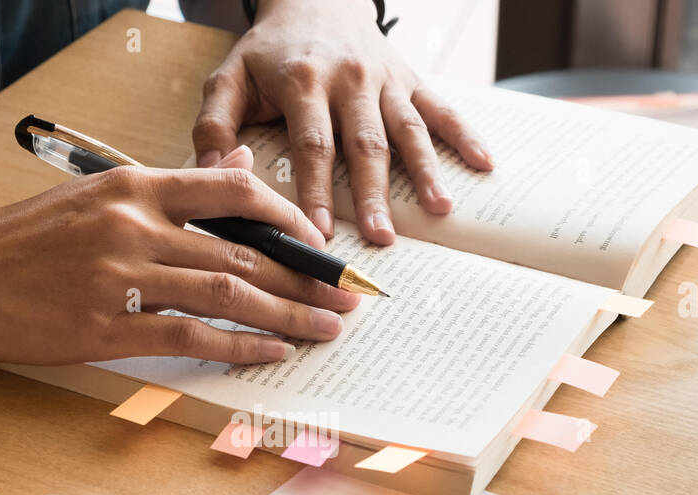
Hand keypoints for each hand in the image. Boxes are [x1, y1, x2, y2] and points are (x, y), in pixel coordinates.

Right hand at [0, 151, 360, 365]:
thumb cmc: (22, 239)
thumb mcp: (95, 194)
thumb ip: (167, 188)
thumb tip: (234, 165)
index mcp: (135, 185)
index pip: (235, 190)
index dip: (290, 217)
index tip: (320, 244)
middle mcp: (136, 224)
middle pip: (246, 250)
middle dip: (307, 278)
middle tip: (347, 297)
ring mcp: (123, 277)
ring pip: (230, 294)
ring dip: (288, 316)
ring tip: (325, 330)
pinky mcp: (107, 327)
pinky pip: (192, 336)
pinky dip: (240, 346)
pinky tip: (271, 354)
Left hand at [192, 0, 493, 244]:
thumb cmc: (267, 52)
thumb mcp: (228, 79)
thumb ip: (214, 128)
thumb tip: (212, 176)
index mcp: (302, 82)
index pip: (311, 146)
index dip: (315, 192)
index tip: (320, 233)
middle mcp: (349, 79)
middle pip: (364, 145)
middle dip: (373, 195)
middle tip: (382, 239)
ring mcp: (384, 79)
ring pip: (406, 129)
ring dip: (426, 171)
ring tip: (439, 210)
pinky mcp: (409, 78)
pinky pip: (440, 108)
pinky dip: (464, 135)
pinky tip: (485, 165)